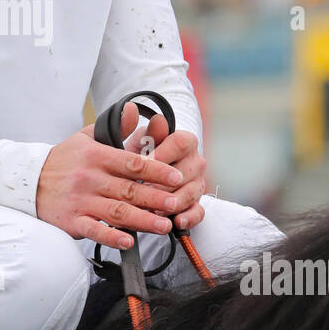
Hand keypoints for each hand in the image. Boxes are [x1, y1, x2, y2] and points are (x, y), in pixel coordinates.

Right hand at [36, 102, 186, 250]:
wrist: (28, 181)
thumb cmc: (63, 160)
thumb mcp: (87, 138)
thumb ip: (115, 127)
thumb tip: (135, 109)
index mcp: (96, 156)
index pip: (131, 163)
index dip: (156, 170)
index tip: (176, 177)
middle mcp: (90, 179)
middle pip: (128, 190)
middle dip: (155, 198)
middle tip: (176, 203)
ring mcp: (81, 201)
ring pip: (116, 212)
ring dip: (142, 220)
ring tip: (164, 225)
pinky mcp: (72, 221)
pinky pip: (95, 230)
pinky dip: (112, 237)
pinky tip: (129, 241)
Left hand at [124, 105, 206, 229]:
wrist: (145, 177)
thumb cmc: (140, 156)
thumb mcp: (136, 143)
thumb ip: (136, 130)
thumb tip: (129, 108)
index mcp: (184, 141)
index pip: (180, 142)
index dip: (163, 153)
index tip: (146, 161)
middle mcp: (195, 162)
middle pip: (186, 171)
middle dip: (164, 183)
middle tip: (145, 190)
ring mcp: (198, 184)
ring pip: (191, 193)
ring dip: (172, 202)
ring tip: (155, 209)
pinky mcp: (197, 204)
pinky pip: (199, 212)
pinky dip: (188, 217)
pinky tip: (176, 221)